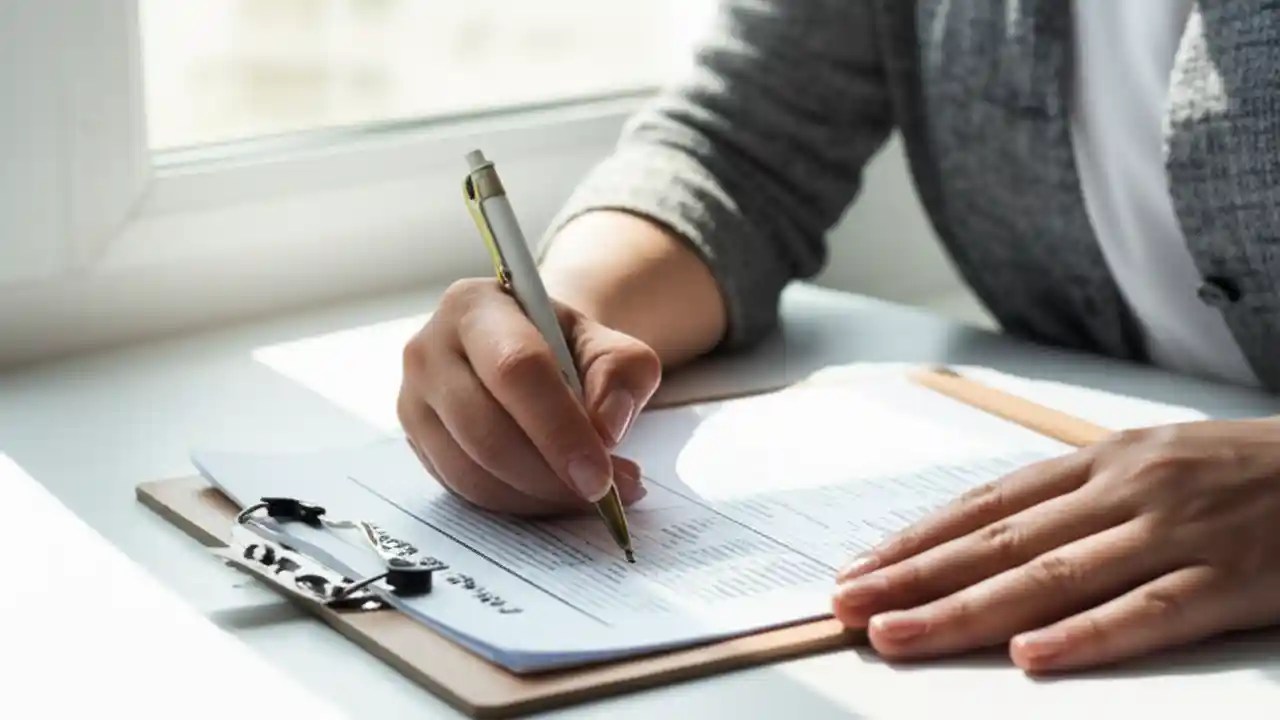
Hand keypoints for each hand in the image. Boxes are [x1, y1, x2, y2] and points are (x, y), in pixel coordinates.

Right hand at [398, 279, 660, 514]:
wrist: (525, 352)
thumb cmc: (565, 347)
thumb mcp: (609, 345)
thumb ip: (621, 376)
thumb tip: (605, 430)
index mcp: (476, 307)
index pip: (515, 369)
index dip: (559, 429)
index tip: (599, 476)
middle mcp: (429, 350)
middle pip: (485, 428)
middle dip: (549, 475)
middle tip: (603, 494)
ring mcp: (413, 399)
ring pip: (471, 470)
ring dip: (537, 496)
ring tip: (589, 494)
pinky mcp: (416, 443)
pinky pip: (464, 490)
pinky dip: (517, 504)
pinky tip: (554, 495)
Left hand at [832, 419, 1279, 671]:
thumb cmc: (1246, 472)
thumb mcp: (1153, 466)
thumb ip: (1076, 501)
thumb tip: (987, 537)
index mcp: (1102, 463)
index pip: (986, 506)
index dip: (917, 540)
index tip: (861, 570)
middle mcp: (1125, 491)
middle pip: (999, 542)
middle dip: (915, 579)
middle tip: (849, 608)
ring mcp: (1177, 534)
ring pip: (1051, 578)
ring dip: (966, 611)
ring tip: (901, 636)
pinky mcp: (1232, 580)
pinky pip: (1149, 613)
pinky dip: (1087, 636)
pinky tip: (1031, 657)